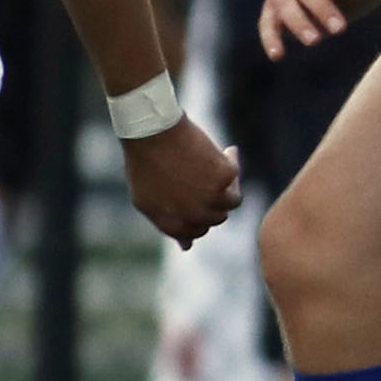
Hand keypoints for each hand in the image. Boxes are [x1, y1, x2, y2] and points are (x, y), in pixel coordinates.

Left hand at [122, 119, 240, 245]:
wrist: (151, 133)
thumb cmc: (145, 164)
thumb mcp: (147, 201)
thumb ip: (168, 224)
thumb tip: (187, 246)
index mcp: (175, 225)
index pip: (197, 231)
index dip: (200, 216)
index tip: (200, 200)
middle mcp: (195, 216)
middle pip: (217, 217)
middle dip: (212, 200)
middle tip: (205, 179)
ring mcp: (212, 198)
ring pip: (233, 201)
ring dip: (228, 186)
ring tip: (220, 169)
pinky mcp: (225, 177)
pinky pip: (235, 174)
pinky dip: (231, 161)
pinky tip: (226, 151)